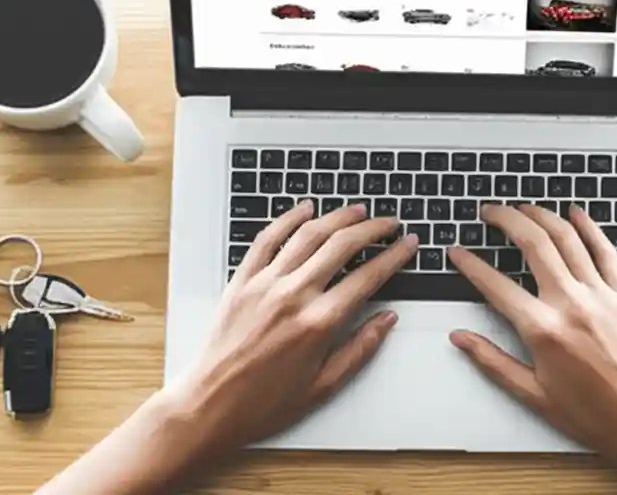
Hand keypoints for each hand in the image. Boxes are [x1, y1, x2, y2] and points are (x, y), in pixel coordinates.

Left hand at [173, 200, 416, 448]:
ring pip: (308, 235)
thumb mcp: (323, 385)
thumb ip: (360, 348)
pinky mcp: (241, 281)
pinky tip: (304, 210)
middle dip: (372, 229)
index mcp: (318, 323)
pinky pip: (267, 239)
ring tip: (357, 211)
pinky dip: (288, 219)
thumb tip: (387, 319)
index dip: (393, 256)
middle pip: (341, 245)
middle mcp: (293, 296)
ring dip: (337, 217)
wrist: (209, 405)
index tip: (407, 245)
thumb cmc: (264, 403)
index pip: (367, 277)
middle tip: (389, 223)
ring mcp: (264, 284)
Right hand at [447, 204, 616, 494]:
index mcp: (543, 330)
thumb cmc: (591, 414)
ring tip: (524, 207)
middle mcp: (571, 304)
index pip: (495, 285)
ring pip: (567, 239)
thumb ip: (492, 361)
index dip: (470, 264)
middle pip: (533, 244)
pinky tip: (575, 214)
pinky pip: (605, 251)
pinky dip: (589, 228)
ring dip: (542, 215)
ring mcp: (601, 295)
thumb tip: (459, 338)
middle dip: (506, 219)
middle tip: (489, 212)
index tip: (457, 252)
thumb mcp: (532, 394)